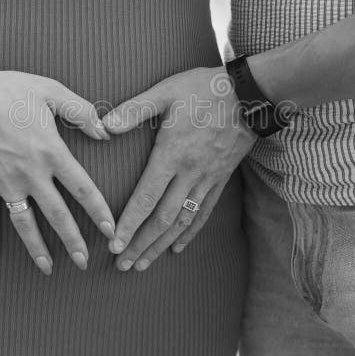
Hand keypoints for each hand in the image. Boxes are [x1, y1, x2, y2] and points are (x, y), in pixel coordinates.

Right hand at [0, 63, 114, 275]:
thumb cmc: (10, 90)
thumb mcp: (51, 91)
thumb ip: (82, 111)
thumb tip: (106, 131)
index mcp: (51, 152)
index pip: (82, 188)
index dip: (99, 211)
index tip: (111, 231)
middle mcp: (30, 174)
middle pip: (57, 215)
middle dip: (73, 241)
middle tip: (85, 262)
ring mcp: (5, 182)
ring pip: (24, 223)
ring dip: (36, 248)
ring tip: (48, 269)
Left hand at [102, 66, 256, 270]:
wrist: (250, 95)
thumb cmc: (204, 89)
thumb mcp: (166, 91)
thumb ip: (134, 109)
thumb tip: (103, 126)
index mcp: (172, 154)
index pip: (147, 198)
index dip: (130, 224)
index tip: (115, 245)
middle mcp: (190, 173)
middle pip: (163, 219)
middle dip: (141, 245)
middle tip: (122, 266)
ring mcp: (207, 179)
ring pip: (183, 221)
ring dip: (162, 245)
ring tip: (144, 264)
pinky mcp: (220, 179)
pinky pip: (204, 212)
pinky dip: (190, 233)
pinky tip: (177, 247)